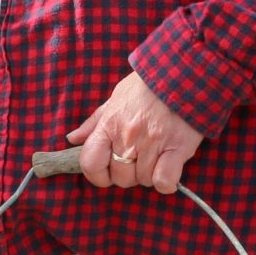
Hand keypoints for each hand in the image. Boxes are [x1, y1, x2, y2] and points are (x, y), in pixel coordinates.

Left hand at [67, 73, 202, 192]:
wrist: (183, 72)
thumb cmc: (148, 85)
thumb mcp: (116, 97)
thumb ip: (94, 121)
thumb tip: (73, 139)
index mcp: (109, 124)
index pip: (90, 163)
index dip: (97, 175)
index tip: (107, 173)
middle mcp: (127, 137)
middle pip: (120, 177)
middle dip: (129, 175)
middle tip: (139, 161)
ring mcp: (151, 143)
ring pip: (143, 180)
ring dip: (150, 174)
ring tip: (158, 156)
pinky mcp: (176, 148)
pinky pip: (164, 180)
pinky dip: (167, 182)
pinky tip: (169, 170)